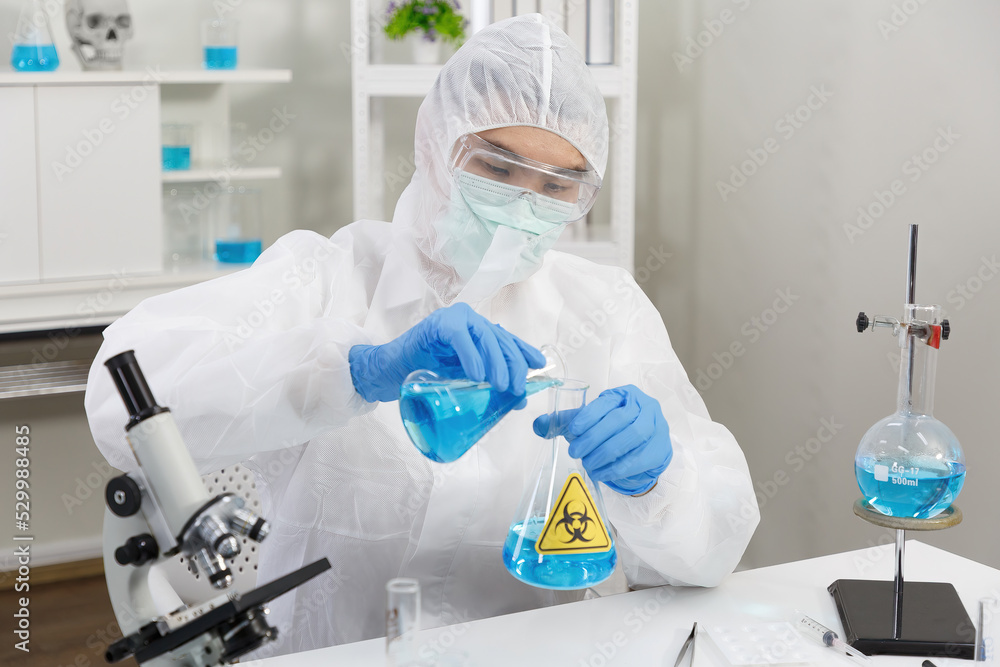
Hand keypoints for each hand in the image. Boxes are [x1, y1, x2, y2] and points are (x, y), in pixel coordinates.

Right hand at [349, 303, 545, 402]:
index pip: (507, 340)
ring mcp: (455, 318)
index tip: (539, 366)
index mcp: (478, 331)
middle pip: (500, 339)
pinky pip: (461, 337)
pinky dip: (471, 356)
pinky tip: (478, 374)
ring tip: (500, 385)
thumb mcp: (464, 378)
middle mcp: (471, 320)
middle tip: (516, 389)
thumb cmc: (428, 373)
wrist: (393, 370)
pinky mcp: (439, 324)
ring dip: (495, 363)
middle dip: (513, 364)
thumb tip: (519, 399)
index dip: (524, 351)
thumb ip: (488, 382)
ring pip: (485, 337)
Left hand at [533, 385, 671, 495]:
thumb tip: (538, 424)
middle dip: (594, 438)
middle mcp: (645, 406)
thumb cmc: (615, 430)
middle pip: (619, 420)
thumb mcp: (592, 421)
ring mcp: (657, 426)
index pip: (606, 403)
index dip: (588, 417)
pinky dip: (619, 467)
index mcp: (625, 394)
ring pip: (632, 437)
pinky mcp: (660, 449)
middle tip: (575, 453)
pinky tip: (603, 473)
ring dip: (606, 453)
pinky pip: (640, 458)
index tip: (572, 432)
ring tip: (588, 464)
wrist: (644, 446)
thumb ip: (567, 422)